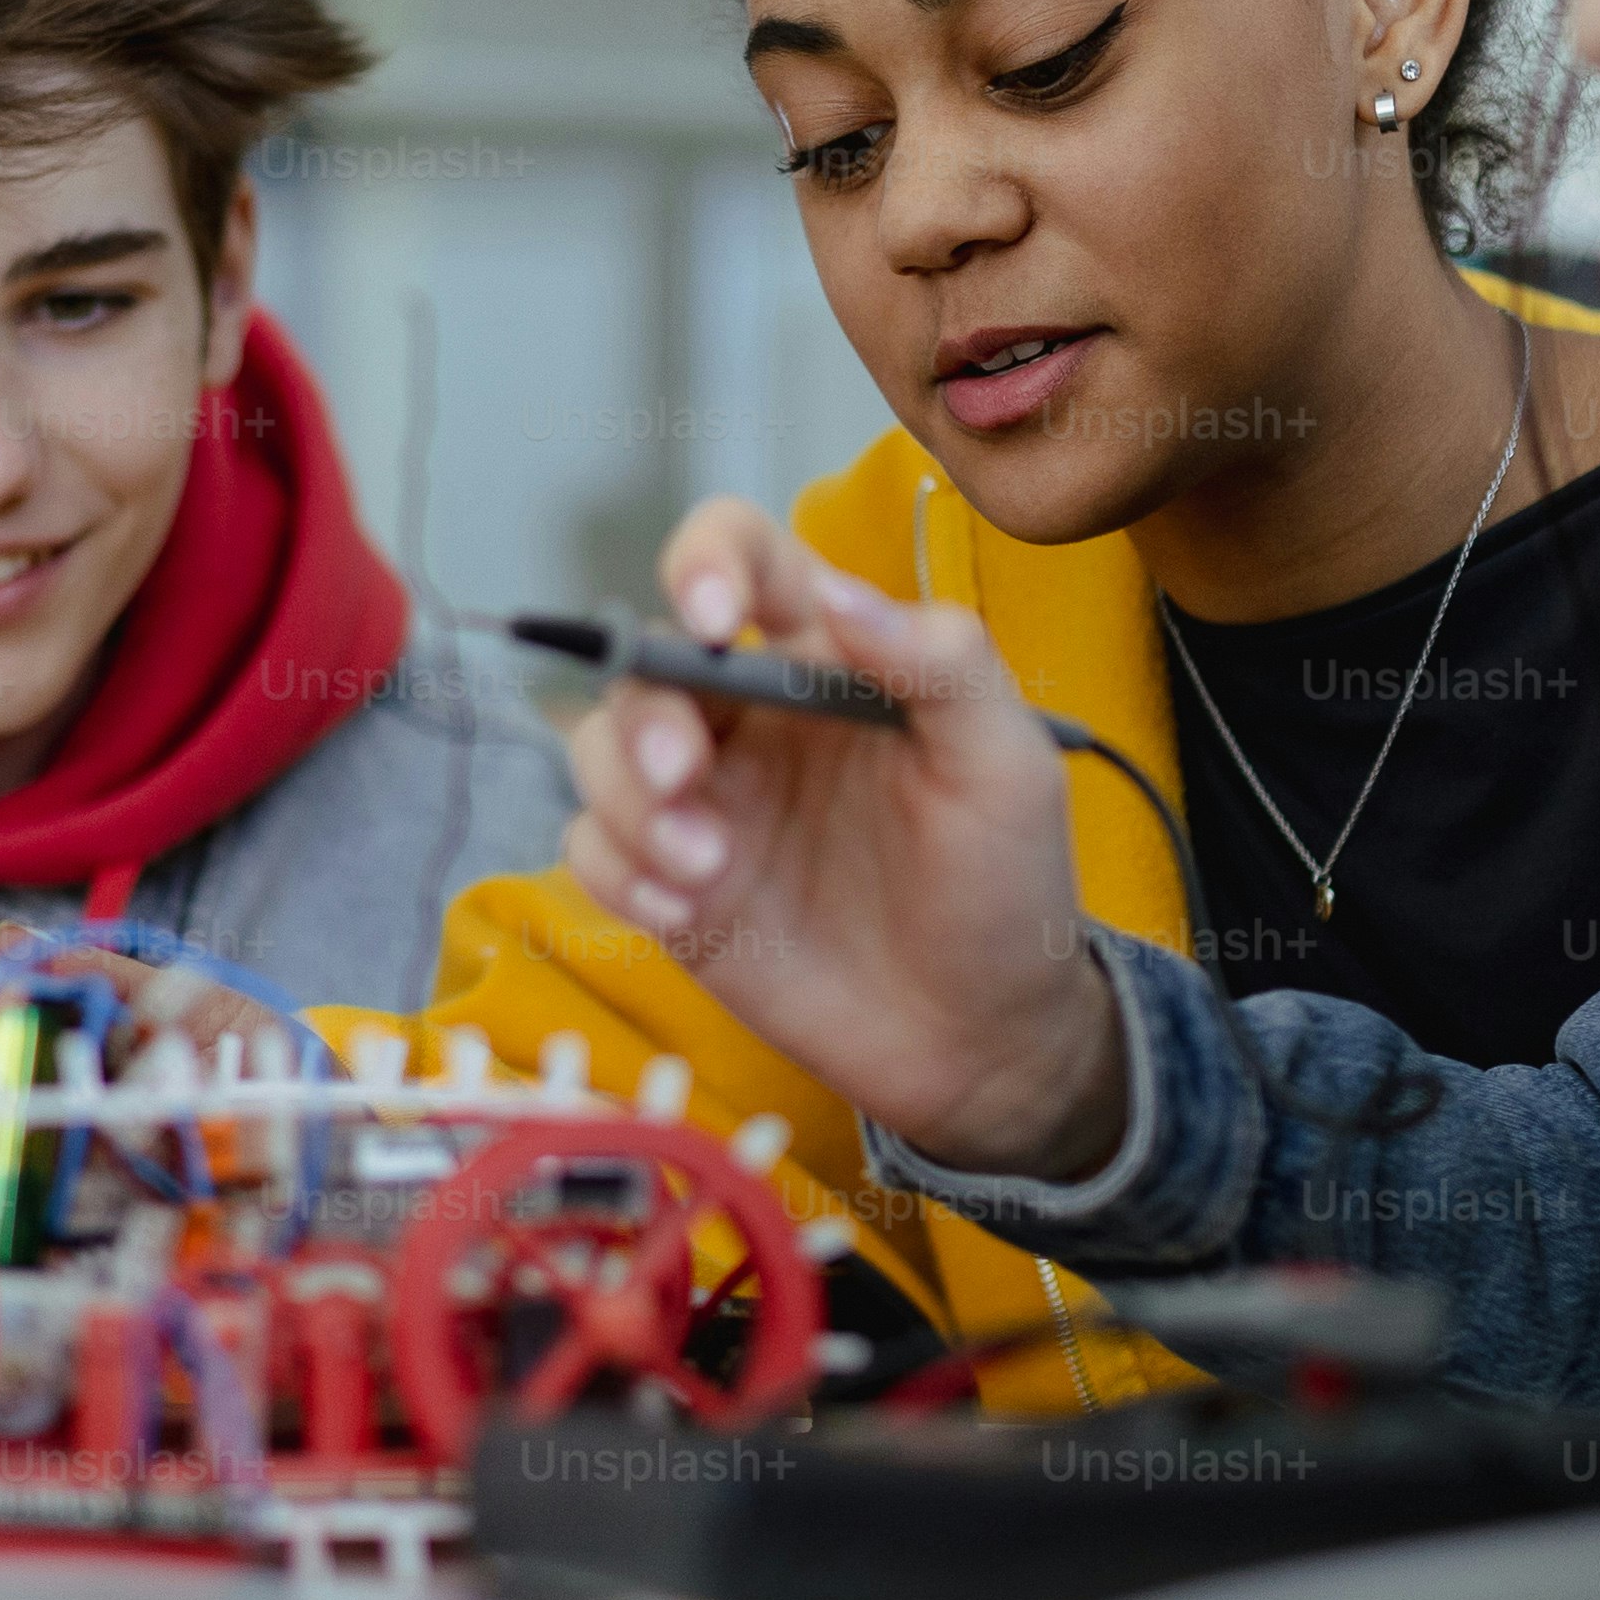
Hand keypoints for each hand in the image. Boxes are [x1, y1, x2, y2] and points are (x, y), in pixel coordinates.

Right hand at [558, 500, 1122, 1176]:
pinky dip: (618, 873)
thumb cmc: (1004, 887)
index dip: (705, 560)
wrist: (981, 1040)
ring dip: (627, 803)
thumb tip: (841, 594)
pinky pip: (592, 849)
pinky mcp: (670, 886)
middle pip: (644, 666)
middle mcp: (751, 714)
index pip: (742, 558)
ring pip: (600, 752)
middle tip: (684, 780)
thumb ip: (942, 664)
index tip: (709, 616)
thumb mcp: (1007, 764)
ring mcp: (704, 801)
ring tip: (706, 871)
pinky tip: (684, 913)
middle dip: (646, 718)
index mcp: (825, 657)